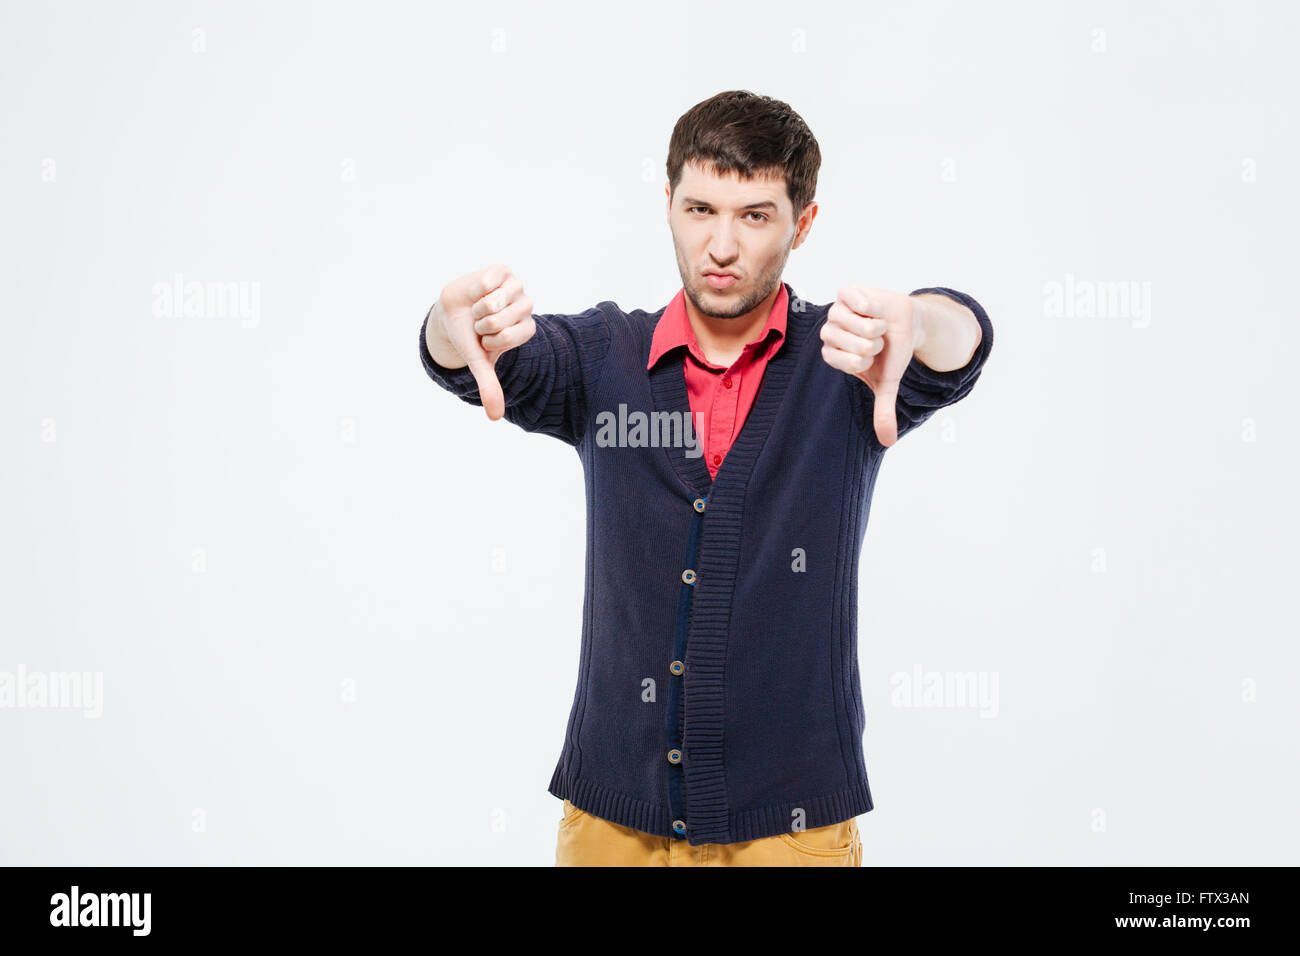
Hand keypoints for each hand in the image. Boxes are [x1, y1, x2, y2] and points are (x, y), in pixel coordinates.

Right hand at [436, 264, 535, 420]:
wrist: (453, 312)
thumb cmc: (470, 337)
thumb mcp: (479, 362)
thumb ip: (490, 387)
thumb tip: (494, 417)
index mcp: (526, 329)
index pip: (510, 336)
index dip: (491, 340)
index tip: (486, 339)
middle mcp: (526, 307)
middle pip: (501, 320)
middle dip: (482, 324)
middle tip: (480, 323)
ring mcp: (516, 287)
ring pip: (494, 301)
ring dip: (478, 308)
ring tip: (478, 309)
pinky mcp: (502, 271)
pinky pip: (489, 281)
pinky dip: (476, 289)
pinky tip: (477, 292)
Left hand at [819, 286, 918, 446]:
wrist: (906, 323)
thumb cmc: (892, 353)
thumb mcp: (888, 382)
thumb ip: (883, 410)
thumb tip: (888, 442)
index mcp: (833, 354)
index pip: (838, 360)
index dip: (861, 359)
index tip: (871, 358)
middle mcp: (830, 332)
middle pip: (846, 342)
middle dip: (871, 343)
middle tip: (877, 341)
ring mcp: (836, 311)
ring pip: (851, 321)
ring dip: (874, 326)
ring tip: (878, 326)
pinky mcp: (846, 293)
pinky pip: (854, 300)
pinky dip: (871, 307)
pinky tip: (875, 310)